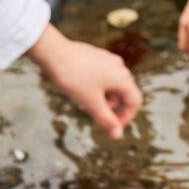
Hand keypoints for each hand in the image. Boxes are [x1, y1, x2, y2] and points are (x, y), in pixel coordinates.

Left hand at [28, 26, 142, 139]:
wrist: (54, 53)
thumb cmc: (74, 79)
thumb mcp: (91, 103)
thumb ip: (106, 120)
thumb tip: (118, 136)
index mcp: (123, 78)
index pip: (134, 102)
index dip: (126, 118)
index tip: (111, 127)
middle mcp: (119, 66)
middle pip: (123, 93)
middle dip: (110, 107)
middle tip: (93, 114)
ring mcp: (108, 59)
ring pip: (112, 85)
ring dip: (102, 98)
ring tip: (83, 103)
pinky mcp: (97, 56)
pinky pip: (102, 75)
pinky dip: (96, 87)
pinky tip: (79, 89)